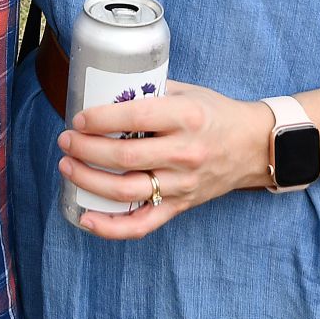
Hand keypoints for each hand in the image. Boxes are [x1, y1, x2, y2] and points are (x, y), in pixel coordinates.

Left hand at [56, 82, 272, 239]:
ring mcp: (182, 184)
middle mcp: (185, 153)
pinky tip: (87, 218)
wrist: (253, 146)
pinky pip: (143, 224)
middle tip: (66, 140)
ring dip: (89, 181)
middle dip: (86, 148)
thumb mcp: (189, 92)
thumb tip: (107, 91)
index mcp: (187, 117)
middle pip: (125, 156)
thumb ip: (151, 92)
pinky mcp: (180, 206)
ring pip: (127, 191)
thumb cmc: (216, 114)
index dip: (102, 119)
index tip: (79, 118)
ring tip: (68, 166)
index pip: (137, 116)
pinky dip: (112, 227)